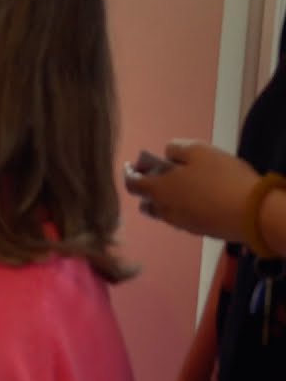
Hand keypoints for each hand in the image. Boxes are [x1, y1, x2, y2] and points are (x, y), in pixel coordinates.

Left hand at [124, 140, 258, 241]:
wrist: (252, 213)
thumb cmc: (221, 177)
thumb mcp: (198, 151)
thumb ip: (176, 149)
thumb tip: (166, 155)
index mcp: (159, 189)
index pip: (132, 184)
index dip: (129, 174)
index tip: (131, 166)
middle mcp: (164, 210)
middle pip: (146, 201)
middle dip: (148, 188)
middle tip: (161, 175)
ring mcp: (182, 224)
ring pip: (164, 212)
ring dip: (166, 200)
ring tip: (181, 187)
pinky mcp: (199, 232)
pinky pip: (182, 219)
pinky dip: (183, 209)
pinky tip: (199, 199)